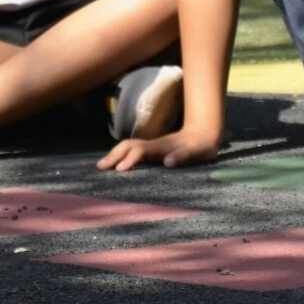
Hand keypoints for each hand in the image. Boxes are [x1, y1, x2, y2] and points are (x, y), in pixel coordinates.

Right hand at [98, 127, 220, 171]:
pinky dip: (121, 156)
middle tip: (100, 167)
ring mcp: (151, 146)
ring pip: (128, 147)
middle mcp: (153, 145)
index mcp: (161, 147)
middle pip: (128, 145)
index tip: (119, 170)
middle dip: (114, 155)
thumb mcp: (196, 152)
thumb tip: (167, 162)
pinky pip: (132, 151)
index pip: (140, 151)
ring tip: (101, 166)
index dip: (129, 159)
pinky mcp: (152, 150)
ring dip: (114, 154)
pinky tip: (115, 165)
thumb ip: (183, 156)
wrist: (203, 133)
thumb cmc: (201, 146)